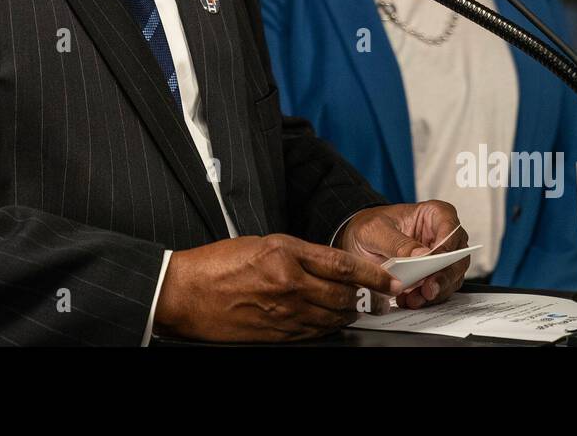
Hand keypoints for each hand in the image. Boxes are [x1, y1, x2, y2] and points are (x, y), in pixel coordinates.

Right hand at [153, 234, 399, 341]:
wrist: (186, 292)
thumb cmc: (218, 263)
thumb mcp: (261, 243)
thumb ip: (297, 253)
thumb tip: (327, 265)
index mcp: (285, 254)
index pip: (342, 264)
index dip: (372, 275)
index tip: (390, 281)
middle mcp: (289, 284)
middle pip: (342, 295)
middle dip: (363, 298)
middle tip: (373, 296)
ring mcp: (283, 313)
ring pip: (331, 318)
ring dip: (346, 314)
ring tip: (351, 309)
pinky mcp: (276, 334)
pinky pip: (312, 333)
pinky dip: (325, 327)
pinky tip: (326, 322)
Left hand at [336, 201, 468, 308]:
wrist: (358, 241)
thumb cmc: (369, 227)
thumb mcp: (375, 230)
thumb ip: (397, 243)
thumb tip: (422, 256)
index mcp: (434, 214)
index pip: (452, 228)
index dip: (448, 246)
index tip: (436, 262)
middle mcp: (442, 235)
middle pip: (456, 257)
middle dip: (443, 276)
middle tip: (427, 290)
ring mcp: (440, 258)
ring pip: (450, 277)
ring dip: (435, 292)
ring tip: (413, 299)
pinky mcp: (433, 276)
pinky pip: (438, 290)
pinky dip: (426, 298)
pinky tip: (409, 300)